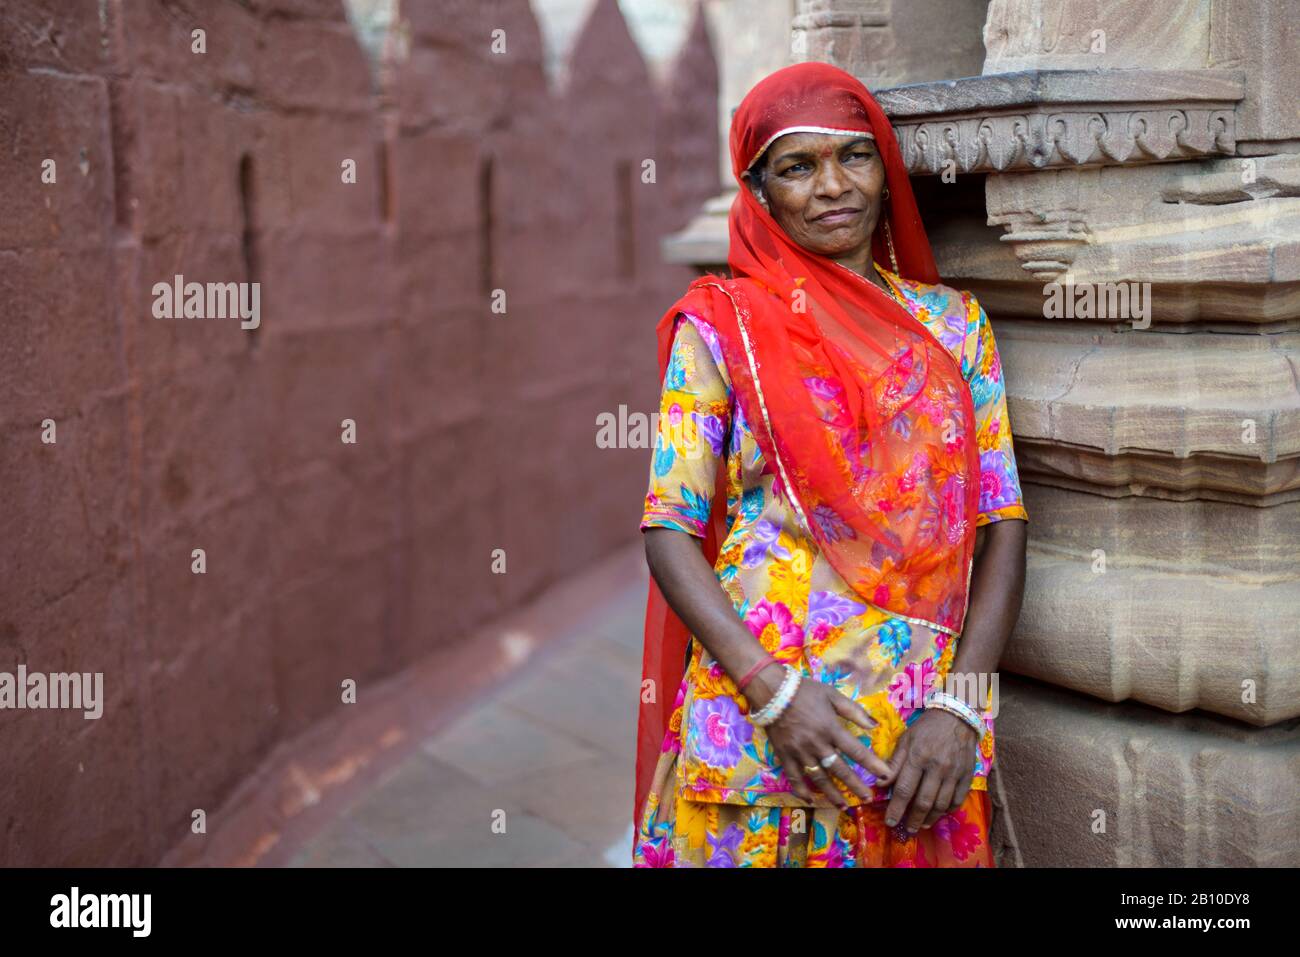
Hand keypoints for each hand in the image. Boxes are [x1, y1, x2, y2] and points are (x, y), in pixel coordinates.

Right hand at [750, 666, 894, 807]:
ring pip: (818, 778)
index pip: (856, 751)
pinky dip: (802, 790)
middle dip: (856, 786)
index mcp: (831, 728)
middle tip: (868, 799)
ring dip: (832, 794)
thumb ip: (854, 711)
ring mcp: (800, 752)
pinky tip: (811, 800)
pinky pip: (794, 777)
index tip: (886, 776)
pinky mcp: (785, 755)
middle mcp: (817, 744)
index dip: (873, 765)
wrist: (772, 691)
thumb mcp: (832, 695)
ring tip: (844, 806)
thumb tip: (875, 725)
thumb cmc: (805, 692)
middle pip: (840, 770)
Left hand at [882, 708, 979, 832]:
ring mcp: (954, 773)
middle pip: (924, 801)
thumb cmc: (926, 729)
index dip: (896, 808)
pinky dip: (947, 811)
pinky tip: (939, 814)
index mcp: (918, 756)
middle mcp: (937, 767)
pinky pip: (957, 800)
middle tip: (907, 829)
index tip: (890, 821)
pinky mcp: (967, 776)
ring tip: (920, 825)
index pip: (905, 789)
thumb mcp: (905, 740)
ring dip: (930, 818)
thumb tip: (881, 785)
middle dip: (913, 819)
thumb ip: (894, 764)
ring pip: (941, 804)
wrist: (956, 717)